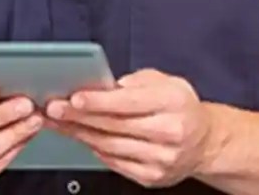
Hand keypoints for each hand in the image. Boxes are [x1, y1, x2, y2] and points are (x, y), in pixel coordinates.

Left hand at [44, 69, 216, 188]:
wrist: (203, 142)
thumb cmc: (179, 107)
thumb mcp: (165, 82)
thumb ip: (134, 82)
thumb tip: (101, 86)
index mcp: (172, 102)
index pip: (129, 103)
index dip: (98, 101)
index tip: (74, 98)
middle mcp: (169, 132)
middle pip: (114, 125)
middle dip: (79, 116)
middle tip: (54, 108)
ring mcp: (161, 158)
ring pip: (110, 145)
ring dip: (79, 133)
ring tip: (59, 122)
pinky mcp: (152, 176)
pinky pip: (114, 162)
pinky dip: (94, 148)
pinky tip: (82, 137)